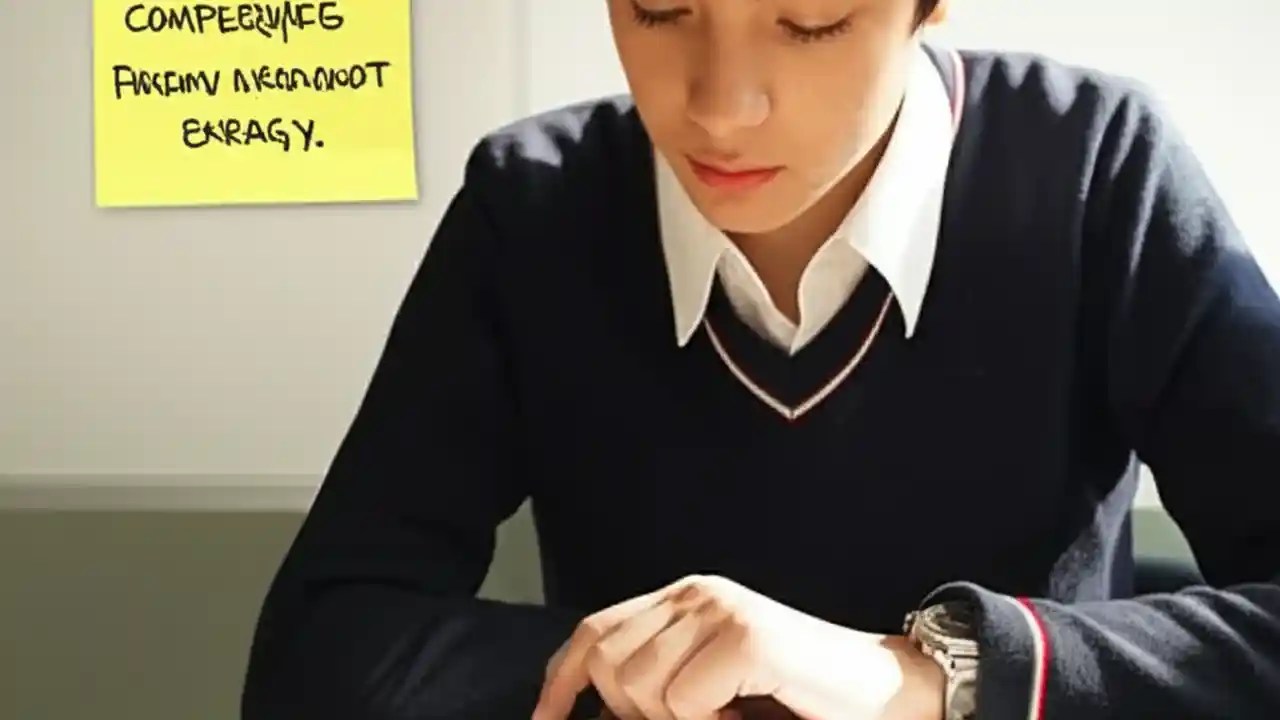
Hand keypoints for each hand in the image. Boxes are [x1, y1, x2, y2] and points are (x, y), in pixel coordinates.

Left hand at [532, 575, 943, 719]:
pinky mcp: (747, 639)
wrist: (885, 695)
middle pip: (606, 663)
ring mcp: (722, 612)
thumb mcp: (709, 688)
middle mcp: (696, 595)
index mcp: (683, 601)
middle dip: (629, 713)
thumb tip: (591, 711)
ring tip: (725, 716)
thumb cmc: (794, 698)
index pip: (593, 632)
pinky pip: (683, 703)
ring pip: (639, 689)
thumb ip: (656, 686)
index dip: (560, 682)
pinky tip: (744, 715)